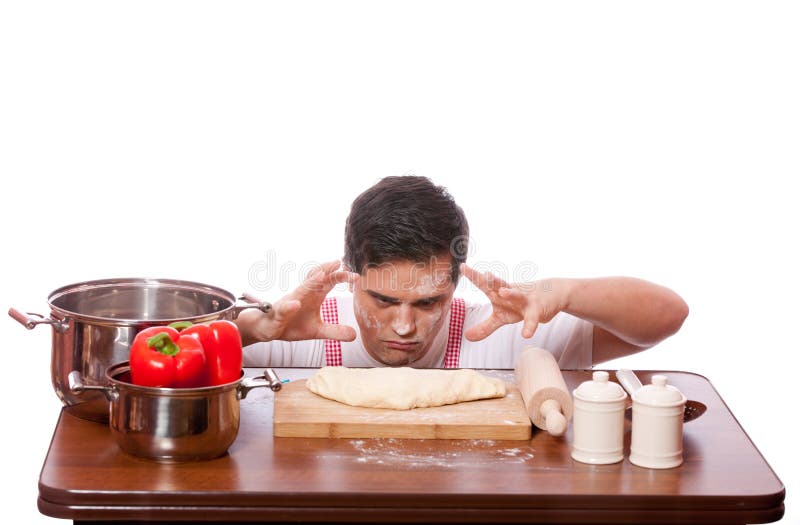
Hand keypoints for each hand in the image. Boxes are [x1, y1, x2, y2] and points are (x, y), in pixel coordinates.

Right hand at [237, 260, 358, 344]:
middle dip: (326, 271)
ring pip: (299, 290)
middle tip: (339, 264)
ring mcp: (288, 303)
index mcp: (313, 296)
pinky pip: (282, 309)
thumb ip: (334, 331)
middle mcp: (301, 295)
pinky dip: (289, 307)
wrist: (267, 329)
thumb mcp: (317, 331)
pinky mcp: (277, 314)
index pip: (328, 282)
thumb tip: (353, 335)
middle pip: (315, 279)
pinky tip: (295, 305)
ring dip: (309, 283)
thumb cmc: (291, 324)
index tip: (356, 276)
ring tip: (321, 276)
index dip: (341, 277)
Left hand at [460, 263, 566, 341]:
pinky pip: (533, 318)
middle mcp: (510, 293)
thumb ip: (485, 327)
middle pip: (499, 285)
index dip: (474, 276)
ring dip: (511, 293)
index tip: (462, 266)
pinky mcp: (537, 309)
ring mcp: (525, 300)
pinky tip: (526, 334)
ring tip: (502, 292)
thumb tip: (466, 336)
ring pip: (517, 295)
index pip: (485, 284)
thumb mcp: (503, 317)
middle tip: (482, 274)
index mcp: (499, 294)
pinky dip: (530, 325)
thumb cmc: (522, 304)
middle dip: (490, 280)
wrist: (552, 294)